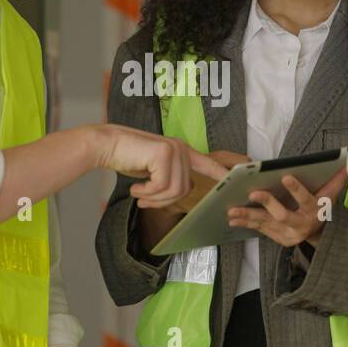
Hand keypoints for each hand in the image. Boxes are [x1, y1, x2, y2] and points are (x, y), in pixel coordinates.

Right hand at [93, 125, 224, 209]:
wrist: (106, 145)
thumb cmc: (127, 158)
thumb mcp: (153, 171)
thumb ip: (171, 178)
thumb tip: (182, 192)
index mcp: (182, 151)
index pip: (208, 163)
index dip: (223, 173)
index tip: (241, 178)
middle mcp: (181, 148)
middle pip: (183, 189)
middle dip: (162, 200)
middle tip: (143, 199)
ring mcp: (174, 149)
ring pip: (173, 190)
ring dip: (153, 198)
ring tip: (138, 193)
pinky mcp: (163, 153)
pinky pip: (161, 186)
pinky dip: (146, 192)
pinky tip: (135, 187)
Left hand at [227, 167, 347, 247]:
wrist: (319, 233)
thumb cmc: (321, 208)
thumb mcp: (330, 195)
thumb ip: (336, 180)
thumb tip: (346, 164)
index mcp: (314, 211)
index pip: (306, 199)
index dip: (296, 189)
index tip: (285, 177)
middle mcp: (301, 225)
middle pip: (282, 215)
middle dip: (267, 204)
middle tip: (252, 193)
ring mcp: (288, 234)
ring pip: (266, 223)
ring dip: (248, 216)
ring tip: (231, 210)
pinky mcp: (278, 238)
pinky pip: (260, 229)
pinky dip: (246, 223)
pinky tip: (232, 218)